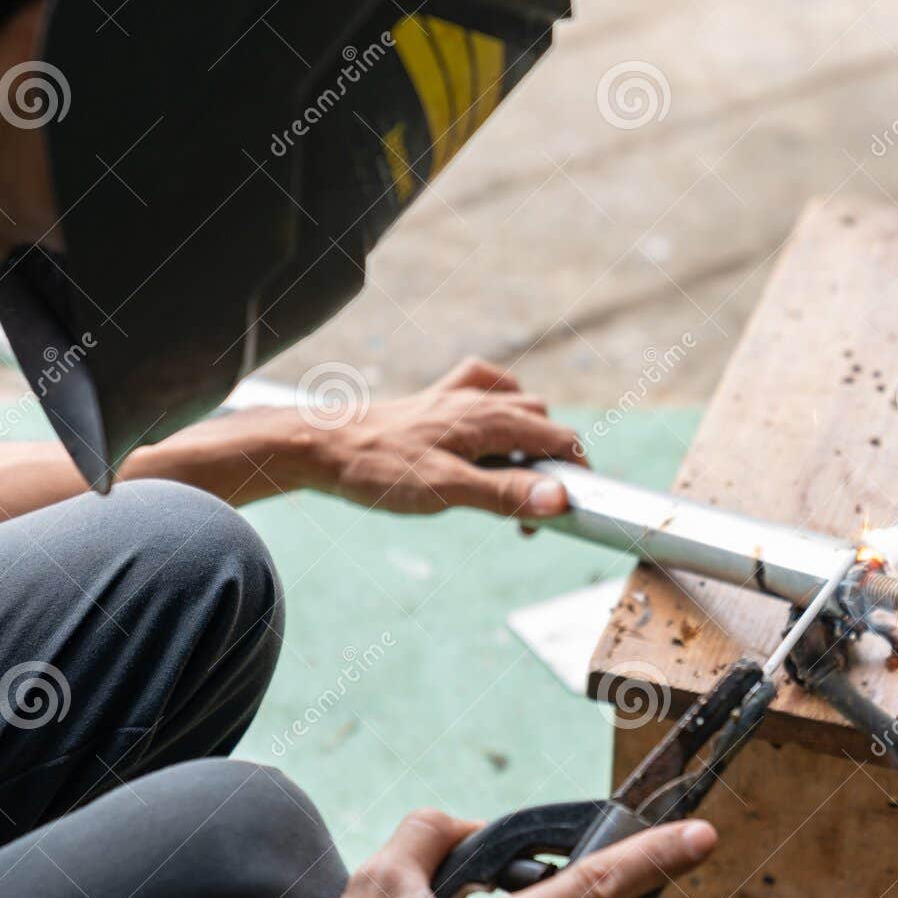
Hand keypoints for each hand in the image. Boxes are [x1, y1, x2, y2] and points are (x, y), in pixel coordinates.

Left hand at [307, 357, 584, 519]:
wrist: (320, 447)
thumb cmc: (378, 469)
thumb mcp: (447, 490)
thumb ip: (504, 492)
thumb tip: (560, 498)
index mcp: (488, 419)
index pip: (559, 437)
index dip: (577, 471)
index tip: (573, 507)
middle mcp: (478, 401)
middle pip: (543, 423)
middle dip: (553, 464)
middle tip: (533, 511)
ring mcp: (456, 398)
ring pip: (517, 406)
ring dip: (529, 441)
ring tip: (512, 484)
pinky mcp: (435, 403)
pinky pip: (484, 387)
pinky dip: (500, 402)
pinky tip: (493, 427)